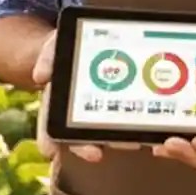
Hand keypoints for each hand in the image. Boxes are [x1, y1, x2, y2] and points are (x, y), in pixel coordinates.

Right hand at [33, 29, 138, 162]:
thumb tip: (41, 76)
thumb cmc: (73, 47)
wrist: (96, 40)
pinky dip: (144, 131)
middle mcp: (81, 112)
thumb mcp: (58, 46)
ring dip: (119, 141)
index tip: (50, 152)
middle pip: (80, 136)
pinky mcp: (129, 107)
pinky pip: (136, 123)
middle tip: (94, 154)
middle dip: (86, 147)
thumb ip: (49, 57)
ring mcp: (106, 112)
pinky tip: (155, 137)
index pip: (50, 124)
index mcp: (60, 101)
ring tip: (131, 143)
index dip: (49, 139)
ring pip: (110, 133)